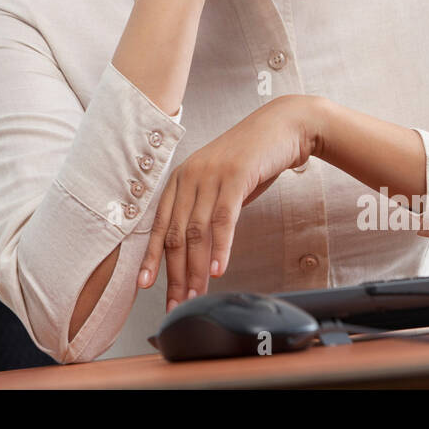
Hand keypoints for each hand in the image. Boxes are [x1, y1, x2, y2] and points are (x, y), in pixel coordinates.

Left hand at [137, 95, 313, 310]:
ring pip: (197, 231)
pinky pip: (223, 219)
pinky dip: (220, 248)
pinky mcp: (235, 176)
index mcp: (180, 179)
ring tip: (196, 294)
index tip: (145, 285)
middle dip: (174, 273)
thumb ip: (205, 210)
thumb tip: (196, 250)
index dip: (151, 257)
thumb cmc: (252, 158)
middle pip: (175, 233)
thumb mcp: (220, 184)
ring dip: (196, 268)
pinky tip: (218, 270)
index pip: (158, 224)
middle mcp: (189, 176)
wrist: (282, 127)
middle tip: (177, 301)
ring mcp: (211, 175)